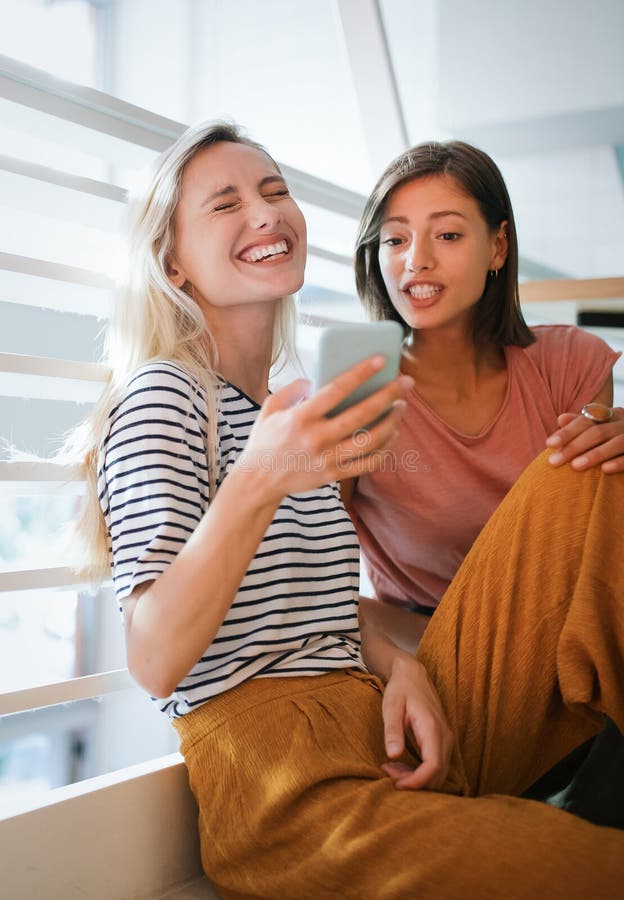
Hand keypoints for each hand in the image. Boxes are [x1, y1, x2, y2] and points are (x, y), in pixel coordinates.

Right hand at [237, 356, 412, 498]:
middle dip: (388, 395)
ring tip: (401, 407)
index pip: (336, 389)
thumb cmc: (265, 439)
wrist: (258, 481)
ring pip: (370, 440)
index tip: (381, 360)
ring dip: (391, 422)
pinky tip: (392, 435)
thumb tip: (320, 378)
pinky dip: (384, 449)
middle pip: (362, 414)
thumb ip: (294, 388)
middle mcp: (316, 438)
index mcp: (300, 417)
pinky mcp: (333, 475)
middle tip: (406, 382)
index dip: (361, 373)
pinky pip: (367, 463)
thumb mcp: (271, 407)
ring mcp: (326, 459)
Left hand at [380, 656, 453, 790]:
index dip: (417, 781)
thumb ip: (393, 730)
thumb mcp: (391, 706)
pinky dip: (421, 773)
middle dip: (414, 783)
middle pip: (437, 774)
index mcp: (432, 728)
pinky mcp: (443, 742)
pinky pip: (437, 765)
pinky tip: (401, 765)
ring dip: (417, 779)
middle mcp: (445, 736)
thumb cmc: (401, 689)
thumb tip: (393, 755)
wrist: (414, 675)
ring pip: (439, 773)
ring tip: (392, 769)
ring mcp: (447, 739)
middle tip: (389, 774)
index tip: (396, 784)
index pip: (433, 765)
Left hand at [546, 406, 623, 473]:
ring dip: (595, 454)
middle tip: (554, 461)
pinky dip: (619, 462)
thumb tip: (560, 419)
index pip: (586, 421)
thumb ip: (582, 425)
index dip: (568, 431)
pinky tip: (604, 470)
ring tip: (575, 466)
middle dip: (574, 446)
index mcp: (612, 416)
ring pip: (616, 442)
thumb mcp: (602, 429)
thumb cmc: (618, 441)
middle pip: (597, 431)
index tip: (549, 444)